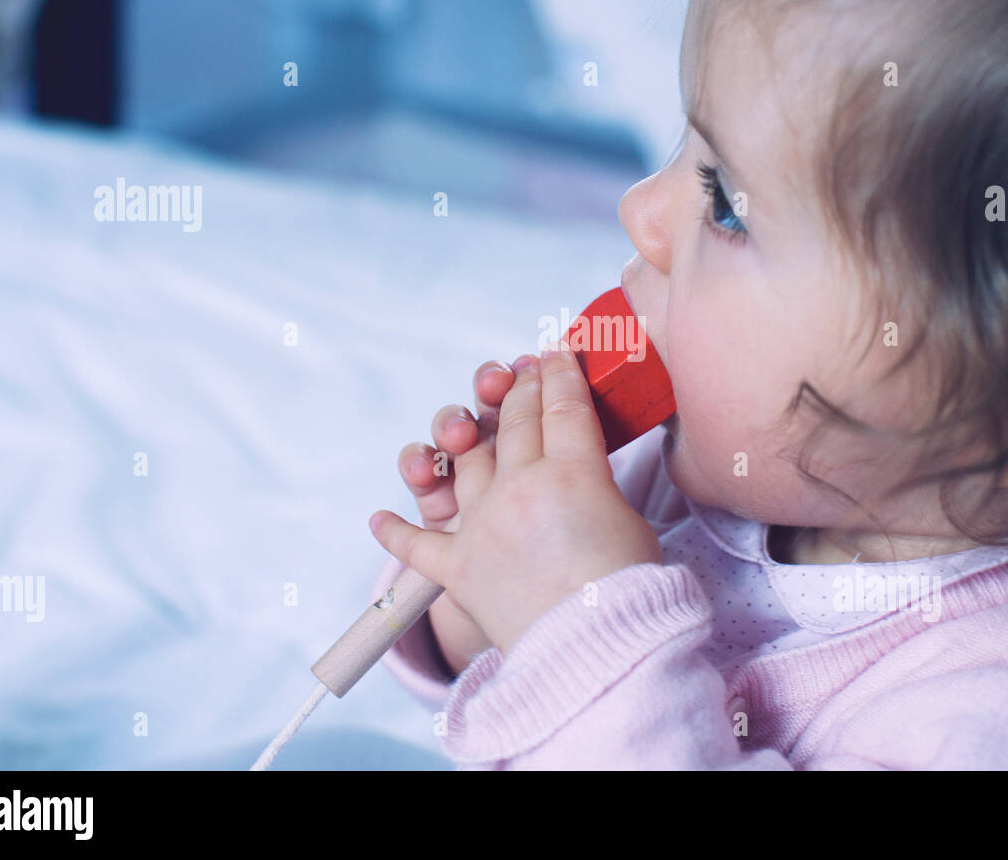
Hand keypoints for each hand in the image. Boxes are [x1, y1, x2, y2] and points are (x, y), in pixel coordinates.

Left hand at [372, 349, 662, 655]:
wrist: (593, 653)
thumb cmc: (628, 592)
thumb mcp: (629, 520)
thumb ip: (598, 486)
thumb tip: (583, 474)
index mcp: (573, 473)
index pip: (564, 405)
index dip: (561, 373)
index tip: (556, 353)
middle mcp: (520, 488)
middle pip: (516, 421)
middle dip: (522, 389)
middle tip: (527, 373)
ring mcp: (483, 524)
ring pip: (467, 462)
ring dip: (467, 438)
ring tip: (468, 426)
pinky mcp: (457, 567)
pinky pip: (416, 545)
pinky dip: (395, 532)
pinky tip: (378, 518)